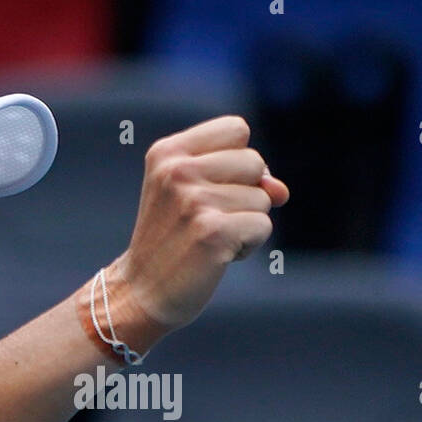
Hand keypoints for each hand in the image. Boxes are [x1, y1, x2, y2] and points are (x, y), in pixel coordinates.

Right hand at [115, 115, 288, 328]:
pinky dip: (248, 245)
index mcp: (168, 152)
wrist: (141, 293)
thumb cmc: (173, 241)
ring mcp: (194, 201)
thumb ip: (241, 178)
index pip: (237, 129)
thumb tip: (281, 191)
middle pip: (255, 162)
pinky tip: (217, 255)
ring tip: (210, 239)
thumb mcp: (196, 195)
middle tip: (210, 220)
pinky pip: (263, 226)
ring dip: (247, 223)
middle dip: (247, 194)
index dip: (239, 161)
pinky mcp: (212, 232)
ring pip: (263, 198)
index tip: (216, 187)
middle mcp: (178, 171)